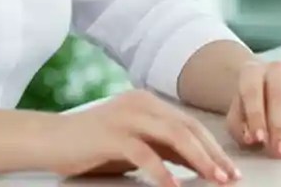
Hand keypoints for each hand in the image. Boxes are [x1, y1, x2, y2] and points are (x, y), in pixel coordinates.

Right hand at [42, 89, 242, 186]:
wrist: (50, 140)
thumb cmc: (92, 146)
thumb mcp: (135, 145)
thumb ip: (164, 149)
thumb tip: (200, 163)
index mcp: (148, 103)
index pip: (190, 124)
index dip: (213, 147)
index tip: (230, 170)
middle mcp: (140, 104)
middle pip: (187, 128)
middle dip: (212, 154)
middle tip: (230, 178)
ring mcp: (126, 116)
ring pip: (173, 136)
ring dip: (198, 160)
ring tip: (213, 180)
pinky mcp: (111, 134)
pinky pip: (144, 153)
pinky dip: (163, 172)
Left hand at [226, 60, 280, 158]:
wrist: (265, 90)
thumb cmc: (249, 107)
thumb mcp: (237, 117)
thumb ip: (240, 128)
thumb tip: (252, 138)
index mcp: (251, 72)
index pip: (252, 91)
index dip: (256, 116)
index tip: (259, 139)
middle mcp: (276, 69)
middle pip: (279, 95)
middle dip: (280, 126)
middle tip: (280, 151)